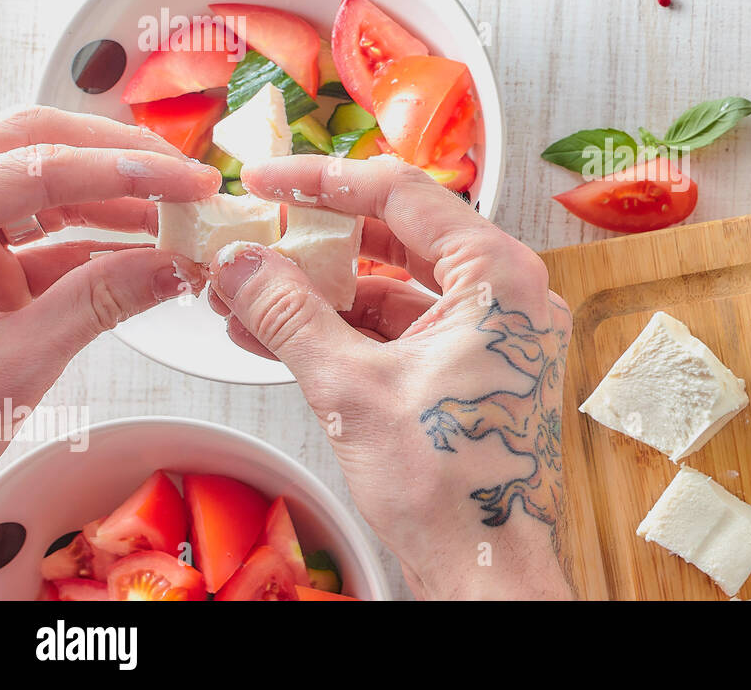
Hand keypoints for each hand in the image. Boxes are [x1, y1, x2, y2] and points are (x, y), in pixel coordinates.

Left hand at [0, 107, 218, 468]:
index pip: (34, 168)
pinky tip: (151, 257)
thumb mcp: (19, 362)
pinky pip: (47, 237)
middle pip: (33, 145)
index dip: (119, 168)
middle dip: (115, 153)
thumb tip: (176, 264)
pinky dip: (102, 242)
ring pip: (43, 184)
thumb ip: (100, 301)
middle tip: (184, 175)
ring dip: (116, 196)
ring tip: (180, 219)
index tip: (188, 182)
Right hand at [207, 155, 573, 600]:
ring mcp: (495, 333)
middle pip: (401, 236)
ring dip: (323, 293)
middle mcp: (509, 294)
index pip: (403, 195)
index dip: (324, 182)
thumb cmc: (452, 489)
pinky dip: (347, 330)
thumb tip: (241, 264)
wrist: (486, 569)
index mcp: (500, 276)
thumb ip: (289, 314)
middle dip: (318, 242)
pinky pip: (405, 329)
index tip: (267, 181)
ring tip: (246, 295)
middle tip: (256, 236)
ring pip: (398, 287)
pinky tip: (276, 335)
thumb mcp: (350, 389)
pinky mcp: (475, 367)